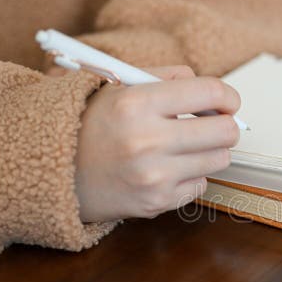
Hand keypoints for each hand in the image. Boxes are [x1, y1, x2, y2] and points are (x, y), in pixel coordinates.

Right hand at [74, 66, 239, 221]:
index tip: (228, 102)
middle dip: (224, 126)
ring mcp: (153, 175)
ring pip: (219, 160)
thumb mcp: (120, 87)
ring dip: (208, 152)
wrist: (53, 171)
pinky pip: (201, 185)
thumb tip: (216, 93)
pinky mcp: (156, 202)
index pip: (210, 93)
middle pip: (225, 131)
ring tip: (184, 147)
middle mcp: (146, 140)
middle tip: (210, 125)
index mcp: (137, 102)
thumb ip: (169, 79)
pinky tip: (168, 169)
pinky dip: (191, 176)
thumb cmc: (93, 124)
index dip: (228, 96)